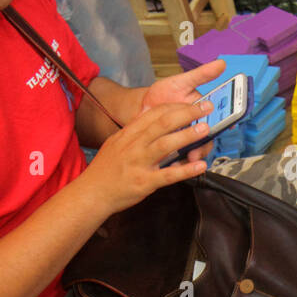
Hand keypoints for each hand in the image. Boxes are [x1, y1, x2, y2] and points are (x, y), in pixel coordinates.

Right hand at [84, 100, 213, 213]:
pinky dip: (185, 170)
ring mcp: (139, 163)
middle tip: (205, 108)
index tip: (191, 103)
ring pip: (166, 144)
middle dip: (187, 113)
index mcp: (128, 134)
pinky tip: (200, 166)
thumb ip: (134, 131)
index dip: (175, 106)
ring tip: (205, 130)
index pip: (154, 113)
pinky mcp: (144, 182)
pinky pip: (168, 175)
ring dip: (188, 136)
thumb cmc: (105, 169)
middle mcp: (134, 145)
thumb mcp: (116, 143)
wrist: (91, 193)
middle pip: (163, 123)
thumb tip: (150, 118)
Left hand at [138, 60, 226, 162]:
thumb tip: (221, 64)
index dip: (227, 123)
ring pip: (198, 151)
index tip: (229, 125)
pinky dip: (180, 162)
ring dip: (196, 156)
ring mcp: (186, 138)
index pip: (221, 118)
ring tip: (188, 157)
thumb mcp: (181, 82)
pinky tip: (175, 161)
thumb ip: (201, 75)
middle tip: (200, 148)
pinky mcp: (174, 148)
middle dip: (206, 145)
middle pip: (210, 138)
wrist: (139, 107)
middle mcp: (197, 126)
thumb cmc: (162, 94)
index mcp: (203, 111)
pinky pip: (182, 159)